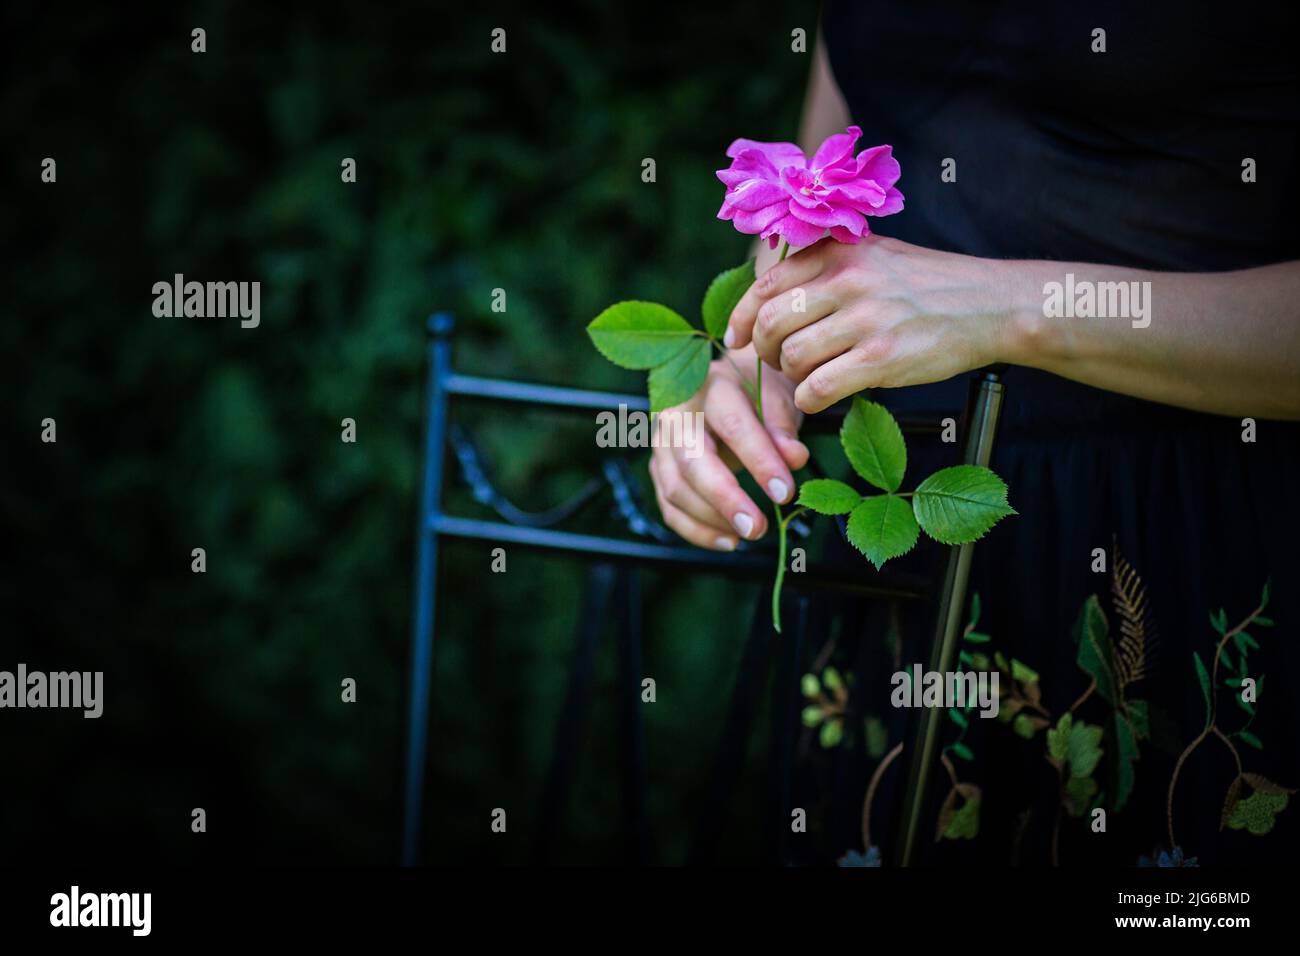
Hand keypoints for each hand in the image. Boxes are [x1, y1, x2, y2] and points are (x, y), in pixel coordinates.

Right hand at [650, 346, 808, 549]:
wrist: (726, 385)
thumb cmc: (755, 392)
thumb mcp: (777, 397)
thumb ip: (783, 427)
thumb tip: (794, 459)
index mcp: (711, 387)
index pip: (734, 427)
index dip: (760, 462)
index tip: (784, 492)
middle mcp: (677, 414)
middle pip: (692, 462)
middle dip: (726, 499)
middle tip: (757, 528)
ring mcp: (661, 443)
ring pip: (676, 489)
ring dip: (712, 519)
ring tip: (749, 533)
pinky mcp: (658, 468)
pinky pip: (669, 507)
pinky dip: (697, 530)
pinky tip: (728, 540)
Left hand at [725, 236, 1012, 412]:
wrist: (991, 305)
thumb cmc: (929, 285)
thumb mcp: (876, 254)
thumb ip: (828, 263)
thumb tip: (770, 287)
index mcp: (841, 252)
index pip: (766, 285)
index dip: (742, 317)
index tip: (734, 340)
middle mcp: (849, 280)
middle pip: (772, 324)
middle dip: (765, 352)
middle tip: (781, 363)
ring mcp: (866, 319)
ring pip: (792, 357)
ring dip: (792, 378)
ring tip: (811, 378)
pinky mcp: (883, 358)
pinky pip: (818, 387)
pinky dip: (810, 400)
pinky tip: (822, 398)